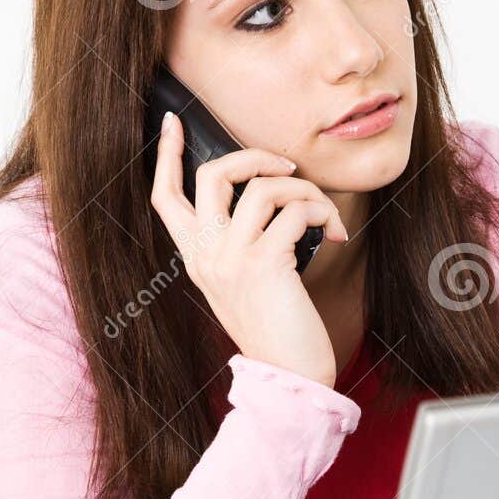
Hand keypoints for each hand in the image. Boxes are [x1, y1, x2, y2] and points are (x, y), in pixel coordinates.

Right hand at [149, 111, 348, 389]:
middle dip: (253, 157)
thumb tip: (263, 196)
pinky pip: (294, 211)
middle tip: (285, 168)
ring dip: (303, 190)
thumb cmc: (276, 331)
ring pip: (262, 187)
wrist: (289, 377)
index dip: (165, 154)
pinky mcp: (263, 263)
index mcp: (194, 259)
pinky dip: (321, 212)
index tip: (172, 121)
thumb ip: (236, 246)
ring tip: (322, 213)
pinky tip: (334, 232)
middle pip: (211, 175)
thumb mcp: (241, 285)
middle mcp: (205, 255)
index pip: (164, 197)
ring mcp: (231, 258)